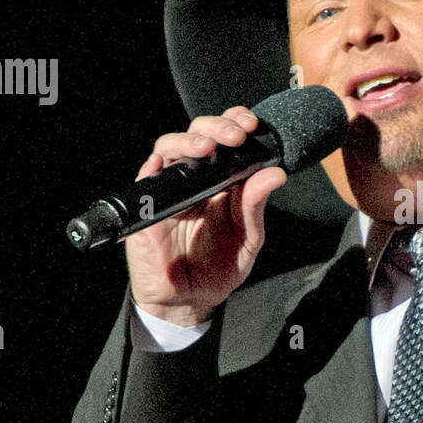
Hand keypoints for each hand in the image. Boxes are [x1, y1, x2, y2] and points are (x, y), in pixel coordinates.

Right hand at [124, 107, 287, 325]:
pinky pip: (147, 177)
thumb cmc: (219, 268)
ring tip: (207, 148)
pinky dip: (156, 166)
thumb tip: (275, 174)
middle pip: (199, 134)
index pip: (226, 139)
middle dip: (217, 126)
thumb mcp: (248, 238)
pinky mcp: (149, 206)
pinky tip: (169, 164)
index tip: (252, 124)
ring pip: (170, 147)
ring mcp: (170, 189)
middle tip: (236, 135)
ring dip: (187, 141)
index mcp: (222, 181)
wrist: (190, 300)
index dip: (235, 122)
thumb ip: (256, 206)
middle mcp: (195, 179)